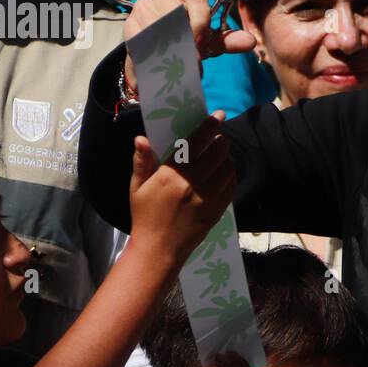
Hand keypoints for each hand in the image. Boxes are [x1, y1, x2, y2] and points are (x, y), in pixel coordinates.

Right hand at [121, 0, 256, 90]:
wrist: (160, 42)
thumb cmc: (190, 35)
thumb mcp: (211, 39)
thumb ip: (229, 41)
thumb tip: (250, 42)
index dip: (201, 22)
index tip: (203, 43)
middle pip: (176, 14)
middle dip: (186, 41)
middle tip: (193, 60)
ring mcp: (143, 6)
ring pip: (158, 28)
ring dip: (169, 50)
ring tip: (179, 65)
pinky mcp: (130, 24)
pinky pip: (142, 40)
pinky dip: (153, 55)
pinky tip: (161, 65)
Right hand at [127, 115, 235, 265]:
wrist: (159, 250)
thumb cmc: (145, 216)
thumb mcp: (136, 188)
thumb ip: (142, 162)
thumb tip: (141, 138)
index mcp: (171, 176)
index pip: (195, 143)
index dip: (209, 127)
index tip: (218, 116)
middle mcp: (193, 185)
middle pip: (217, 153)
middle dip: (221, 140)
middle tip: (219, 136)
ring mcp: (208, 199)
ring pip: (227, 168)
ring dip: (227, 157)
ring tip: (221, 153)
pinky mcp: (217, 211)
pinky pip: (230, 186)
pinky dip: (230, 175)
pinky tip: (224, 172)